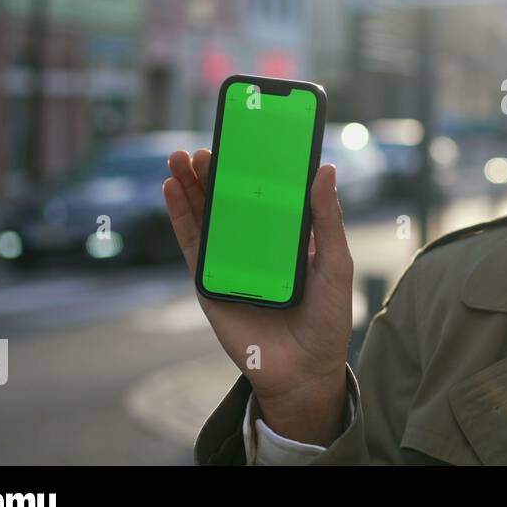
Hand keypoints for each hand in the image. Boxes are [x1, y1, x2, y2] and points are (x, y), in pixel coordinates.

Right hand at [163, 149, 352, 445]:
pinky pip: (191, 242)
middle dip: (216, 172)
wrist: (305, 369)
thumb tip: (324, 169)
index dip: (254, 167)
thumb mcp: (335, 261)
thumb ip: (327, 218)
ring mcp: (230, 260)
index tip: (245, 137)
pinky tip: (172, 189)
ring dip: (191, 185)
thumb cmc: (328, 316)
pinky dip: (180, 215)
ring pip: (206, 214)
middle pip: (230, 200)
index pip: (267, 194)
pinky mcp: (209, 281)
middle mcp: (257, 243)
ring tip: (180, 158)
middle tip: (206, 145)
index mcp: (289, 235)